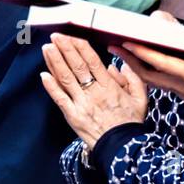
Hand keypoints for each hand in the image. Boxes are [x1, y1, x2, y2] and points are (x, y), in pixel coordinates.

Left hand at [40, 33, 146, 148]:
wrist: (121, 147)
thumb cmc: (130, 121)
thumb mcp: (140, 98)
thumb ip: (131, 78)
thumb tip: (116, 64)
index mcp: (110, 87)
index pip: (93, 62)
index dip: (81, 47)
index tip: (72, 35)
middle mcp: (94, 93)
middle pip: (77, 67)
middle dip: (65, 49)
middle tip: (56, 35)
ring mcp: (81, 104)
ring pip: (66, 79)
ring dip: (55, 62)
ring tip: (47, 48)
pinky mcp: (72, 115)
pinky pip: (60, 99)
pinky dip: (51, 86)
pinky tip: (44, 74)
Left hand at [113, 12, 183, 131]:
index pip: (162, 63)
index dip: (143, 53)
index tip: (127, 42)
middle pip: (149, 74)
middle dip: (129, 60)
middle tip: (113, 46)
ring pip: (154, 79)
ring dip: (136, 66)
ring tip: (123, 51)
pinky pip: (162, 81)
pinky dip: (149, 71)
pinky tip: (146, 62)